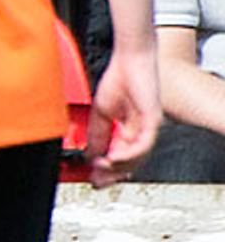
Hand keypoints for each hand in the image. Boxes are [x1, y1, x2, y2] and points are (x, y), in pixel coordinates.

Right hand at [83, 49, 161, 187]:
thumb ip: (97, 135)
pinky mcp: (153, 121)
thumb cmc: (118, 80)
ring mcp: (149, 127)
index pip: (120, 157)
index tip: (93, 177)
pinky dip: (127, 155)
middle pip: (130, 162)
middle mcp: (141, 132)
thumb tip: (89, 153)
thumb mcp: (100, 113)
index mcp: (129, 131)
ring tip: (101, 167)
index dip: (106, 169)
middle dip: (111, 174)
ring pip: (137, 158)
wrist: (128, 61)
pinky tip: (112, 157)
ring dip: (117, 166)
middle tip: (96, 180)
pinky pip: (143, 145)